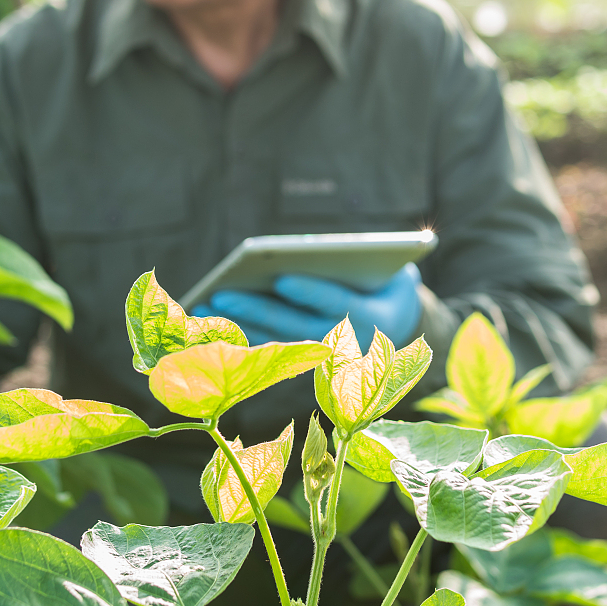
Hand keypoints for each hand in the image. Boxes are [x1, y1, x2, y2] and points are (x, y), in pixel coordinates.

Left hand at [196, 264, 422, 347]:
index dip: (309, 291)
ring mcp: (324, 354)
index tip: (281, 278)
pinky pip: (270, 348)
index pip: (336, 302)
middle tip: (223, 296)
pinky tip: (214, 321)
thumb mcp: (391, 267)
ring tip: (208, 306)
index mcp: (373, 316)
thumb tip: (311, 247)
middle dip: (257, 310)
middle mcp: (348, 342)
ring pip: (277, 341)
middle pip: (295, 325)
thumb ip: (361, 257)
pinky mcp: (305, 358)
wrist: (399, 324)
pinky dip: (243, 334)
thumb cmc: (389, 283)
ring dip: (241, 325)